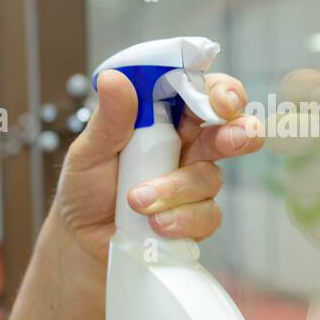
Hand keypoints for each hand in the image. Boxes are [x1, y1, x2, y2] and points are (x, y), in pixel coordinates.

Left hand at [53, 68, 263, 267]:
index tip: (222, 102)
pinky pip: (206, 215)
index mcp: (163, 118)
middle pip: (230, 129)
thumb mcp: (89, 152)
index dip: (220, 92)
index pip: (201, 92)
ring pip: (210, 177)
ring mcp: (193, 182)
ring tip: (137, 201)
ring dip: (176, 189)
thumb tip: (114, 78)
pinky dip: (181, 219)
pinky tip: (156, 224)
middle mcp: (186, 145)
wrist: (81, 241)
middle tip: (232, 139)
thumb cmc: (86, 189)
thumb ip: (109, 120)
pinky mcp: (195, 217)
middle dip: (238, 132)